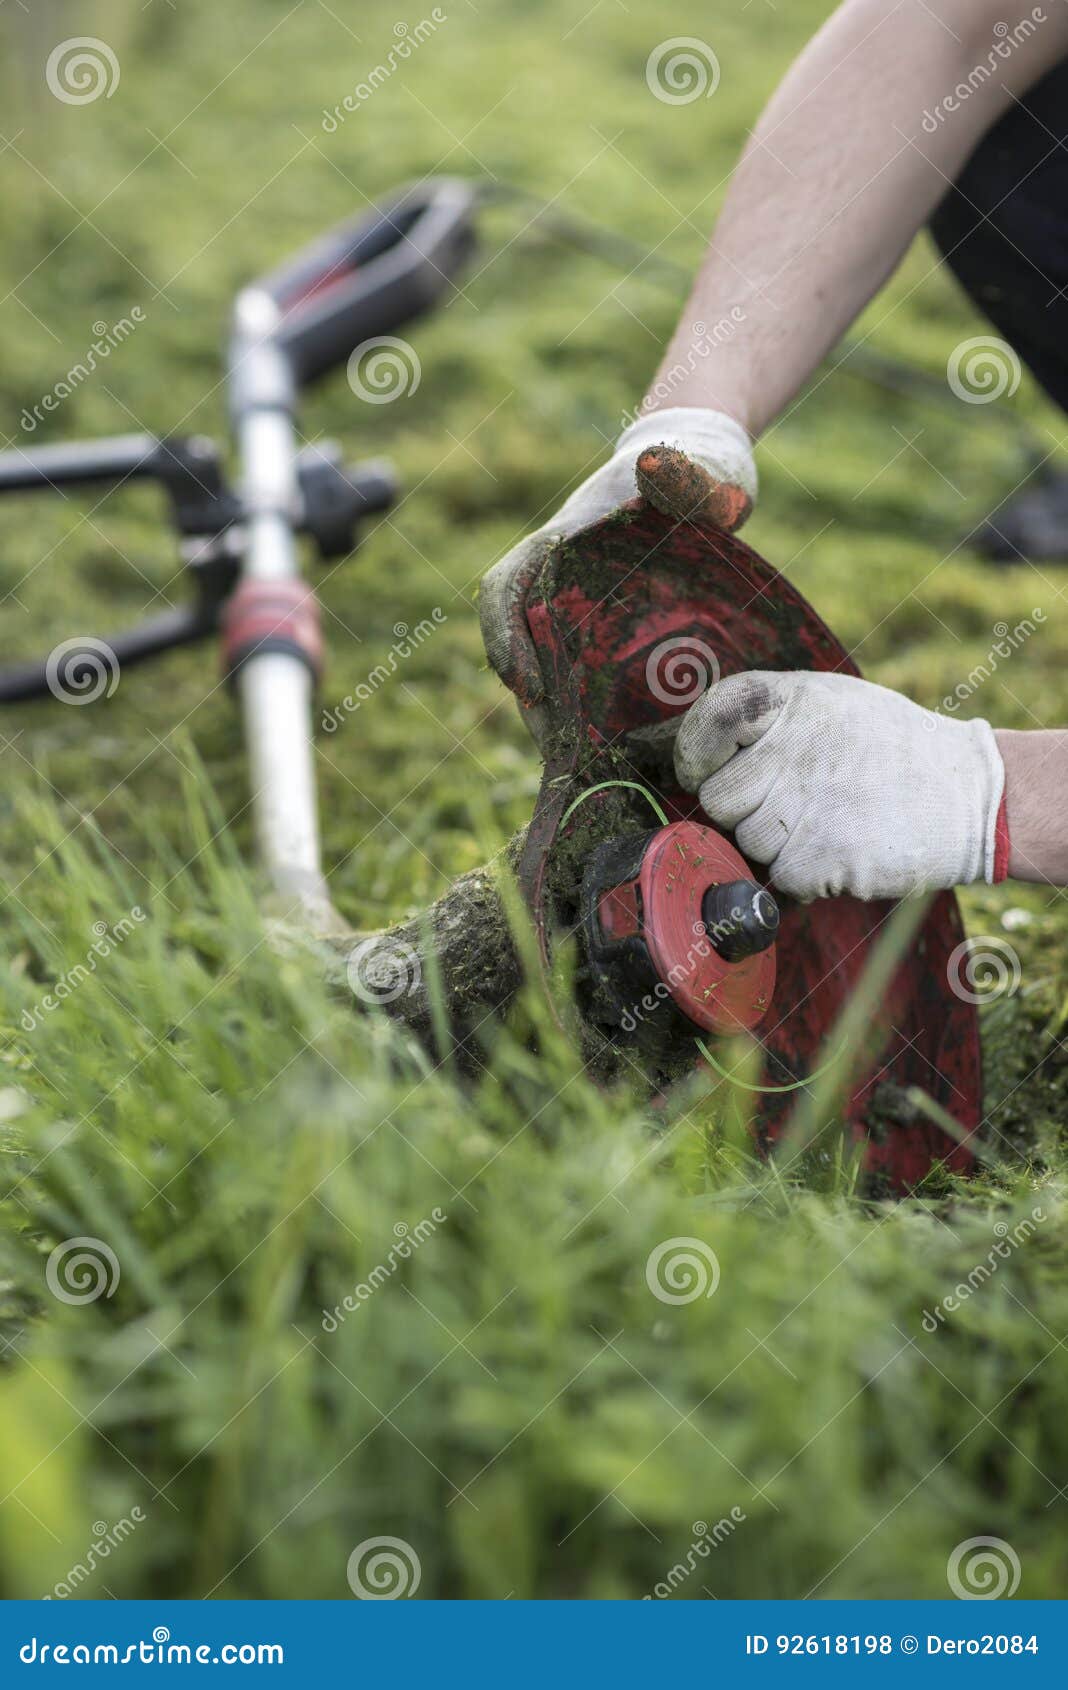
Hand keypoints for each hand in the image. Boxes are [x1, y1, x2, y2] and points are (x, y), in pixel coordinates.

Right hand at [478, 407, 755, 741]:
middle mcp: (549, 583)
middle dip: (531, 700)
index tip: (526, 686)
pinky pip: (571, 677)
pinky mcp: (594, 635)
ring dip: (552, 716)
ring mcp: (569, 612)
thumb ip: (684, 477)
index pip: (503, 591)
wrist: (697, 484)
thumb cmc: (686, 477)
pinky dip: (579, 712)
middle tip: (557, 749)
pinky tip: (604, 748)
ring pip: (541, 669)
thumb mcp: (689, 477)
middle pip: (517, 646)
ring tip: (576, 761)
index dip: (503, 639)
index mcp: (554, 546)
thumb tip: (665, 468)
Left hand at [674, 670, 1006, 900]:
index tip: (699, 769)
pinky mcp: (820, 855)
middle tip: (794, 803)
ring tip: (829, 821)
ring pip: (748, 841)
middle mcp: (792, 748)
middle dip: (745, 808)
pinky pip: (779, 877)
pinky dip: (805, 876)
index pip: (710, 718)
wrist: (970, 797)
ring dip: (778, 844)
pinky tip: (842, 849)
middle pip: (718, 797)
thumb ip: (769, 719)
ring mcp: (805, 804)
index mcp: (792, 701)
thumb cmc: (891, 751)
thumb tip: (702, 758)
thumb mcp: (833, 704)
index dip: (695, 751)